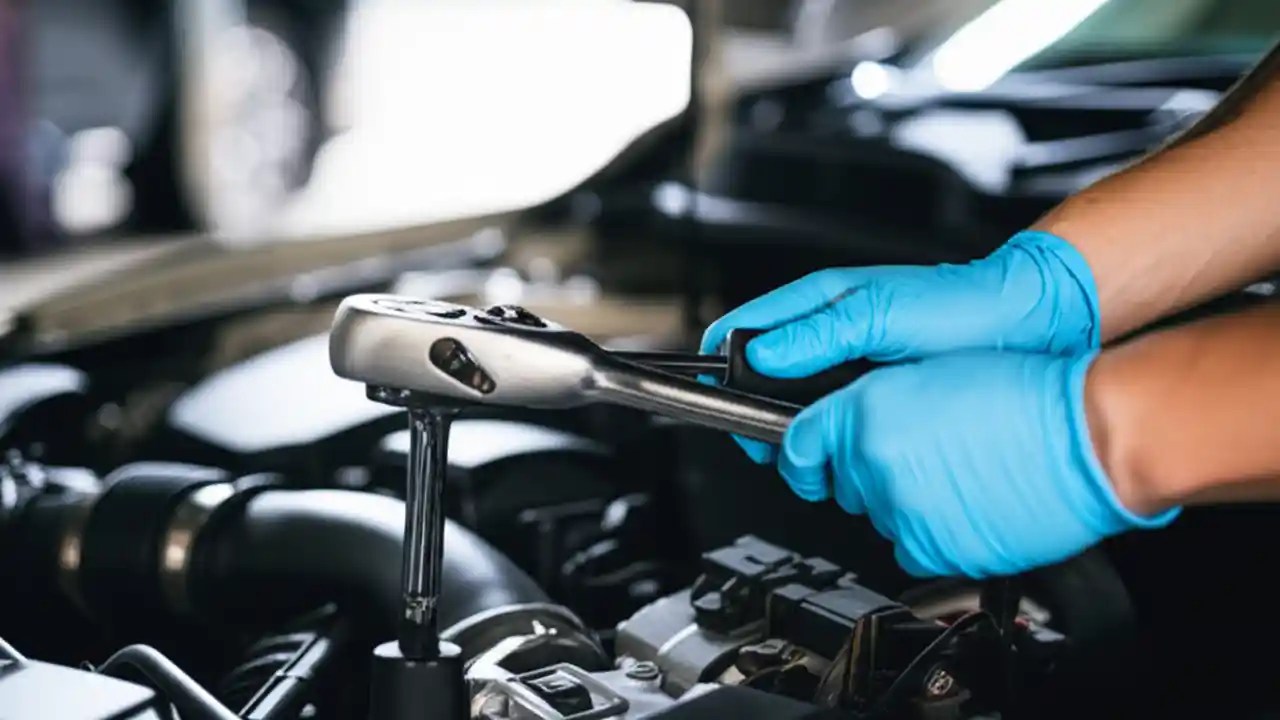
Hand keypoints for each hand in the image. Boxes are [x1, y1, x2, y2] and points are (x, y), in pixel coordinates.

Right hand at [700, 230, 1100, 462]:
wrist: (1026, 324)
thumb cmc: (963, 306)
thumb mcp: (882, 316)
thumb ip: (817, 335)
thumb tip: (762, 355)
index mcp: (819, 302)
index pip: (741, 331)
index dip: (719, 366)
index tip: (716, 400)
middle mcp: (827, 333)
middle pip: (760, 377)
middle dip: (758, 413)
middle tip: (773, 445)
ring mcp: (849, 364)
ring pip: (795, 405)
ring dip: (798, 434)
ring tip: (816, 455)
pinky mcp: (874, 392)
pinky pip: (832, 420)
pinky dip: (831, 439)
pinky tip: (846, 451)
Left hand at [777, 350, 1178, 578]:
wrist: (1083, 437)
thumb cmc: (1026, 396)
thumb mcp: (931, 373)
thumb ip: (874, 403)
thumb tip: (842, 429)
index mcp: (866, 408)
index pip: (797, 445)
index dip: (802, 456)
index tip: (805, 464)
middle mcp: (873, 459)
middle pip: (841, 480)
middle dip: (869, 470)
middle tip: (921, 453)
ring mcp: (899, 508)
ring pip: (877, 513)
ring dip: (903, 499)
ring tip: (956, 474)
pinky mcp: (930, 547)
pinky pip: (910, 545)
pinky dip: (929, 531)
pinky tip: (964, 504)